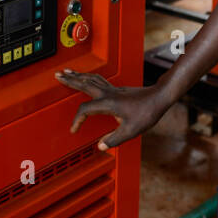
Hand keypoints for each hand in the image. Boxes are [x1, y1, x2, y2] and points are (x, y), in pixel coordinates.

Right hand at [55, 69, 171, 150]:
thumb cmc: (147, 112)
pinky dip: (89, 77)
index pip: (84, 110)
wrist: (159, 97)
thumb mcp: (131, 131)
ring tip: (68, 72)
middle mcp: (108, 94)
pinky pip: (98, 80)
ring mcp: (112, 89)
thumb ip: (114, 139)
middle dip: (70, 80)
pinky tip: (88, 78)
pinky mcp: (117, 89)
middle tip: (58, 76)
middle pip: (84, 84)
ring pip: (91, 79)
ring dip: (78, 75)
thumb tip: (101, 146)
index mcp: (107, 103)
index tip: (74, 130)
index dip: (77, 120)